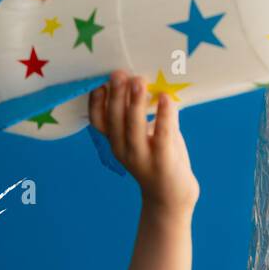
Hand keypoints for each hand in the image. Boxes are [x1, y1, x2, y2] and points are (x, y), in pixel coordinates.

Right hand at [89, 70, 199, 212]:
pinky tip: (167, 98)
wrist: (171, 196)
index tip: (100, 80)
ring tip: (139, 81)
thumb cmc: (158, 158)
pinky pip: (162, 134)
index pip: (98, 121)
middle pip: (114, 120)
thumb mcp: (144, 136)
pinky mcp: (163, 160)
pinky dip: (164, 115)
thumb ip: (142, 114)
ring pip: (133, 127)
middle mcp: (123, 149)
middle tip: (119, 73)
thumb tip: (144, 80)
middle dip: (115, 95)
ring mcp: (142, 156)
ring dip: (135, 103)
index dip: (96, 101)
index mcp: (115, 142)